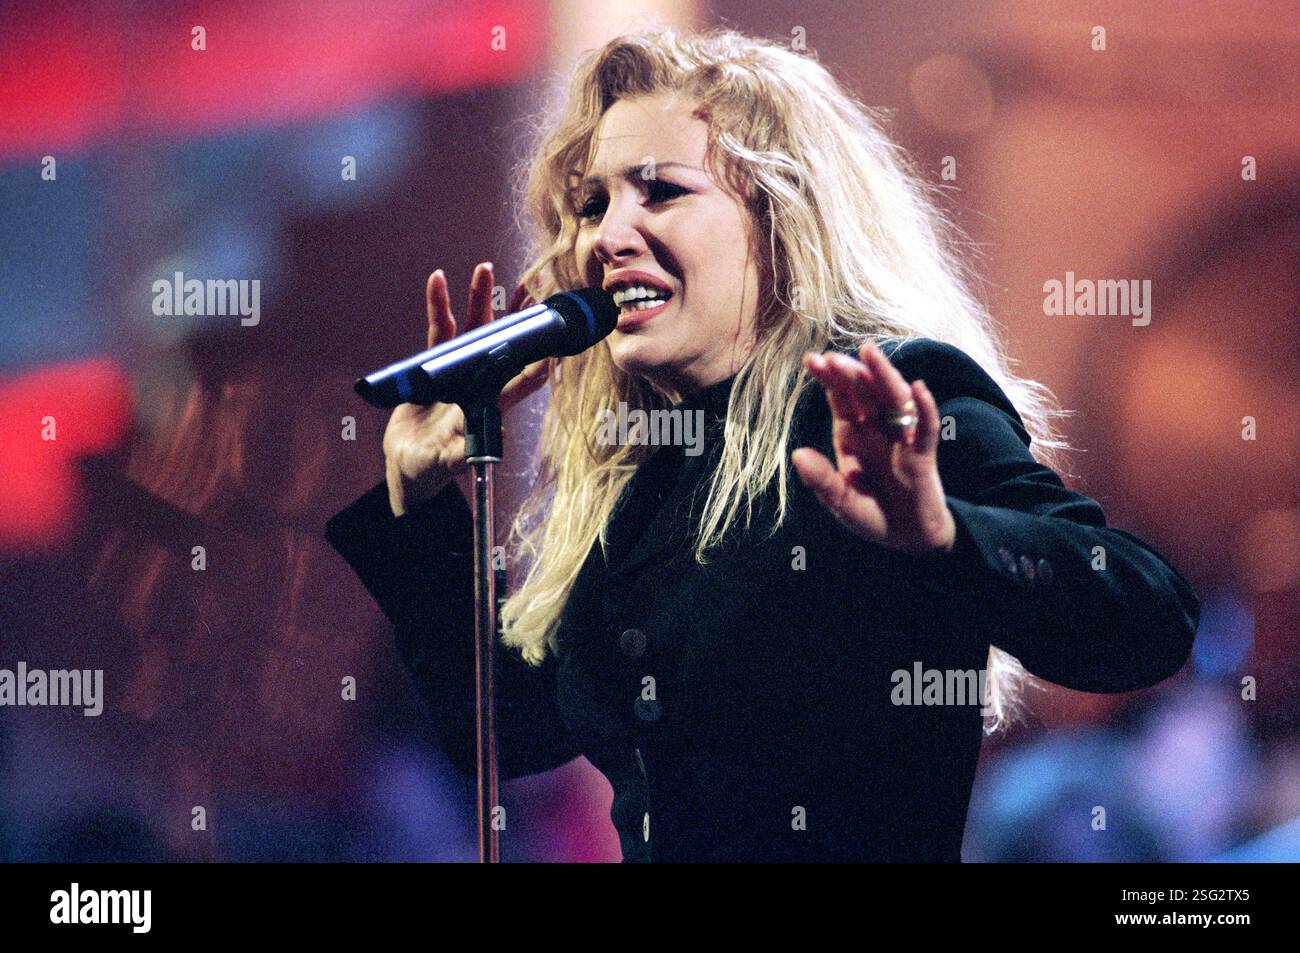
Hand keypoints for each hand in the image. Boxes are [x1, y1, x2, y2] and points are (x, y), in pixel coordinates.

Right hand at [383, 263, 550, 515]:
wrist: (409, 463)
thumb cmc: (434, 466)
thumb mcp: (449, 460)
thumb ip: (464, 452)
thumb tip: (491, 442)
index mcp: (491, 404)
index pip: (522, 378)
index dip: (539, 358)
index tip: (555, 335)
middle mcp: (480, 381)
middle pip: (503, 341)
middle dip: (517, 314)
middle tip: (532, 285)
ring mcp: (458, 369)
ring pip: (473, 327)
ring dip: (479, 299)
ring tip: (485, 269)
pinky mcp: (434, 364)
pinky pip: (438, 330)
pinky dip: (437, 306)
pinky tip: (437, 280)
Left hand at [791, 342, 956, 554]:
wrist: (910, 539)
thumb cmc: (873, 514)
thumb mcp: (841, 501)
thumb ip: (822, 479)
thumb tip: (797, 453)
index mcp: (853, 436)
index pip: (841, 399)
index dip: (829, 379)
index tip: (813, 360)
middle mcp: (877, 430)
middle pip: (865, 393)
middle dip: (849, 374)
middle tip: (831, 358)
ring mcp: (902, 438)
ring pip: (894, 399)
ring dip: (883, 376)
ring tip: (869, 353)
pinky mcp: (923, 454)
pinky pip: (926, 427)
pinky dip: (925, 407)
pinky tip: (917, 388)